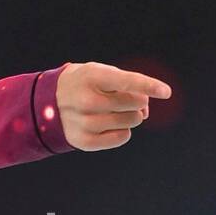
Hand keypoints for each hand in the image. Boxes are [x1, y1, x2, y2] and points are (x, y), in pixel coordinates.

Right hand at [56, 61, 171, 150]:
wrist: (49, 102)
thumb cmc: (87, 84)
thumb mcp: (104, 74)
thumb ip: (129, 87)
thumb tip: (144, 114)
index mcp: (91, 77)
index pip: (127, 82)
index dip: (149, 86)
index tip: (166, 92)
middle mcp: (85, 100)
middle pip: (135, 104)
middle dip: (139, 101)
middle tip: (125, 99)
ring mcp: (83, 122)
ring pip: (132, 121)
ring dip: (132, 116)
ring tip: (116, 111)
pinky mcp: (84, 141)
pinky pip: (122, 137)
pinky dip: (123, 131)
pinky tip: (111, 125)